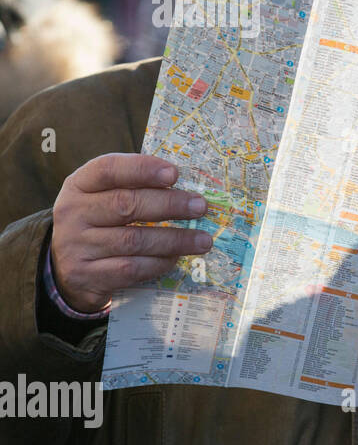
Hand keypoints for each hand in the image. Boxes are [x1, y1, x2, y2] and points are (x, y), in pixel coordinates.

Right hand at [49, 153, 210, 312]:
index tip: (174, 173)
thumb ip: (135, 186)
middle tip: (200, 207)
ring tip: (203, 239)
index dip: (142, 169)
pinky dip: (158, 263)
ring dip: (174, 239)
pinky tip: (177, 258)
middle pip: (125, 204)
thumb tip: (188, 186)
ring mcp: (76, 246)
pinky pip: (131, 268)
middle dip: (169, 205)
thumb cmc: (99, 221)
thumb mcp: (105, 197)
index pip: (107, 169)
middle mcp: (73, 213)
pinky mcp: (86, 275)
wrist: (67, 267)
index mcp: (79, 185)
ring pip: (133, 240)